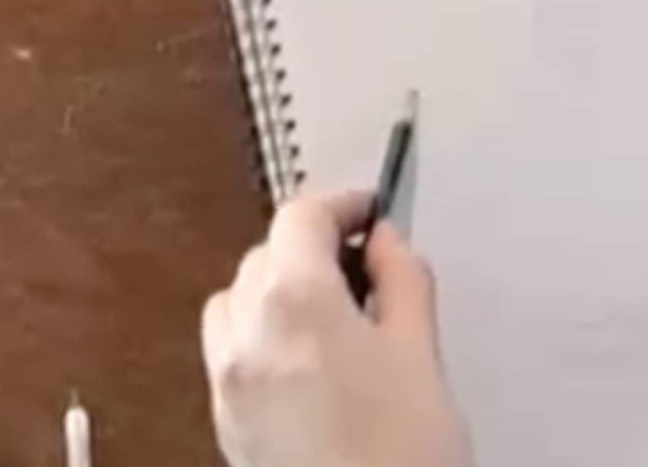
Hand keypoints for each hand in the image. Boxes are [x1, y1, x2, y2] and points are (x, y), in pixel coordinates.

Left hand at [201, 191, 468, 466]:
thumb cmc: (404, 457)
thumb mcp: (423, 356)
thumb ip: (403, 282)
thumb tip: (385, 243)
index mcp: (295, 303)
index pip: (301, 218)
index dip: (340, 205)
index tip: (370, 212)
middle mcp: (245, 336)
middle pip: (264, 257)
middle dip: (311, 250)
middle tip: (365, 266)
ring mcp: (226, 383)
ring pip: (235, 303)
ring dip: (275, 292)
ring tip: (332, 316)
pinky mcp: (225, 424)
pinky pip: (231, 354)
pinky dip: (261, 338)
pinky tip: (310, 366)